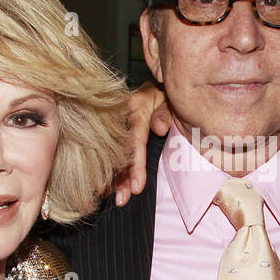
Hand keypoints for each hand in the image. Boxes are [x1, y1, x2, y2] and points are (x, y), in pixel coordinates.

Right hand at [109, 81, 170, 205]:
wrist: (166, 80)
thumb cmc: (170, 91)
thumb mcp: (171, 97)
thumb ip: (166, 111)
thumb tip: (158, 128)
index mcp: (136, 105)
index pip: (134, 140)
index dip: (135, 164)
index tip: (137, 187)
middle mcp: (123, 115)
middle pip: (119, 150)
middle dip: (120, 177)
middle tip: (122, 199)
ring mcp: (119, 122)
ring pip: (115, 152)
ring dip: (115, 177)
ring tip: (115, 198)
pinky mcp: (119, 129)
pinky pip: (115, 151)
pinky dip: (112, 169)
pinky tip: (108, 186)